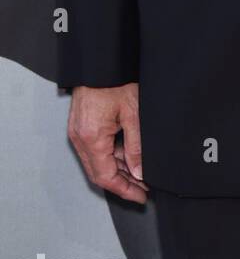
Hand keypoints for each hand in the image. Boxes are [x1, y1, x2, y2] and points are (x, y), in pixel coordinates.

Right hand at [68, 83, 147, 203]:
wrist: (99, 62)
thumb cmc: (115, 81)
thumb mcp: (133, 113)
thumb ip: (136, 146)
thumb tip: (139, 171)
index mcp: (92, 138)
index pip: (106, 177)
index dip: (124, 190)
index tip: (141, 196)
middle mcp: (80, 139)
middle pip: (99, 173)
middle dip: (122, 184)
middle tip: (143, 189)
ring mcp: (78, 133)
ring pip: (97, 163)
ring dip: (117, 170)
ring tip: (139, 174)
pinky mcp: (80, 127)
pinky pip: (94, 150)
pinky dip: (110, 157)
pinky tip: (127, 157)